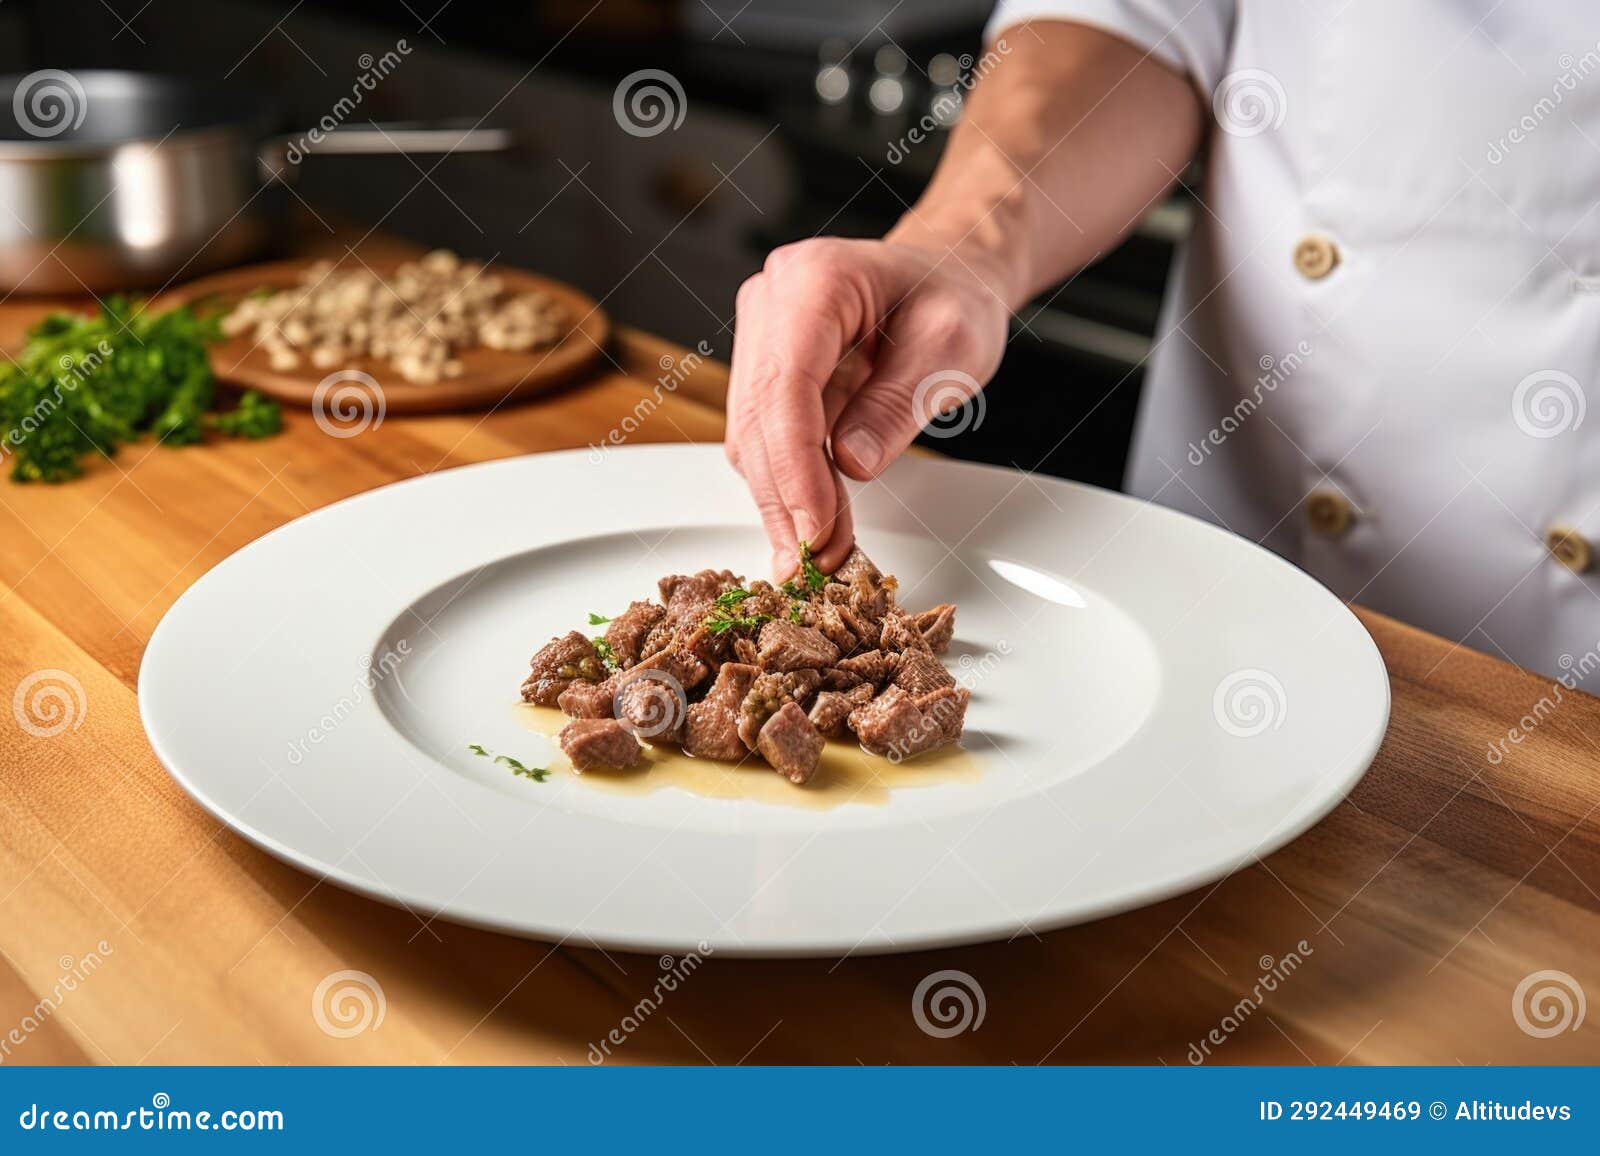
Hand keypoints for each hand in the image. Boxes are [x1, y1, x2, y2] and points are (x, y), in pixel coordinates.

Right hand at [725, 235, 1012, 577]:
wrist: (946, 272)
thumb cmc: (954, 295)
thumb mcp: (951, 348)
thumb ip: (899, 404)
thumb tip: (849, 464)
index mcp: (814, 281)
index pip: (784, 386)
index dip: (795, 468)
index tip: (817, 530)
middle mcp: (771, 302)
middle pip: (758, 419)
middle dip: (787, 499)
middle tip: (818, 562)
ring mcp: (760, 336)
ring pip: (750, 437)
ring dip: (782, 501)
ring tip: (822, 553)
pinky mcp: (764, 369)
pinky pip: (764, 438)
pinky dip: (788, 485)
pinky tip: (815, 523)